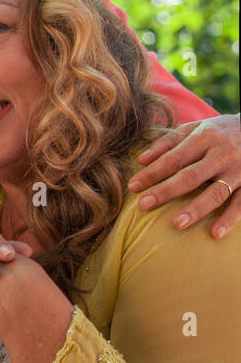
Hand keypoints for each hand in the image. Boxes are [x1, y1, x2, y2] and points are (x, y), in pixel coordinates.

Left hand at [128, 115, 240, 238]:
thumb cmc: (220, 131)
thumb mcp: (196, 128)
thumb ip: (168, 142)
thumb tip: (141, 160)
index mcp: (206, 137)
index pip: (174, 158)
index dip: (153, 173)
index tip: (133, 186)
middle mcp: (223, 154)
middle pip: (191, 176)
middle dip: (166, 191)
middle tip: (144, 205)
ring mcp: (239, 171)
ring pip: (216, 193)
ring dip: (196, 209)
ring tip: (176, 223)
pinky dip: (229, 219)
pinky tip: (215, 234)